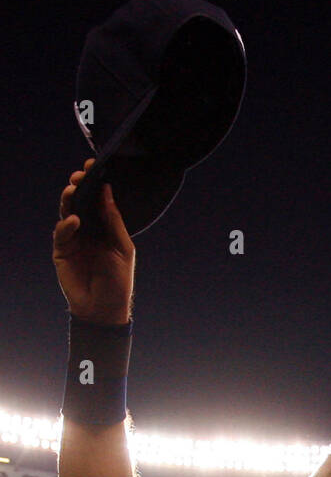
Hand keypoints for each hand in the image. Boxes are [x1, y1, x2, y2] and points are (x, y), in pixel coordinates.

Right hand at [53, 159, 134, 324]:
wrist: (104, 310)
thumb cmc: (118, 281)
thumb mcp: (122, 248)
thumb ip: (114, 221)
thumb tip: (107, 191)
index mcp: (105, 226)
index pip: (98, 199)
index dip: (96, 183)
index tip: (96, 166)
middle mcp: (89, 229)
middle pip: (81, 201)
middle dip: (80, 185)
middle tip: (81, 175)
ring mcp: (74, 239)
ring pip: (67, 211)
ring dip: (70, 199)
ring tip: (75, 190)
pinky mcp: (62, 251)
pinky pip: (61, 233)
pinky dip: (66, 225)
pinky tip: (74, 221)